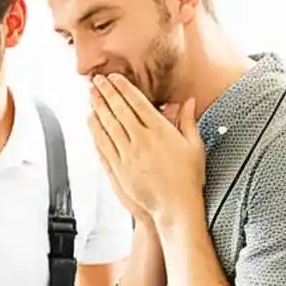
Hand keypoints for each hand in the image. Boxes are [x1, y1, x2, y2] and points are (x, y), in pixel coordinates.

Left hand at [88, 74, 204, 226]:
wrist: (176, 208)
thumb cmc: (188, 179)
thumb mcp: (195, 146)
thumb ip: (189, 121)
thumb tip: (189, 102)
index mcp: (161, 132)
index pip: (137, 103)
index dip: (123, 88)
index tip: (115, 78)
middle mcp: (142, 141)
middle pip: (119, 111)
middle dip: (106, 93)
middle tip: (96, 81)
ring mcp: (128, 156)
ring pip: (108, 127)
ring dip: (98, 109)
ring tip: (90, 97)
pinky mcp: (119, 170)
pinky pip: (103, 147)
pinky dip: (96, 132)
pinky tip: (91, 123)